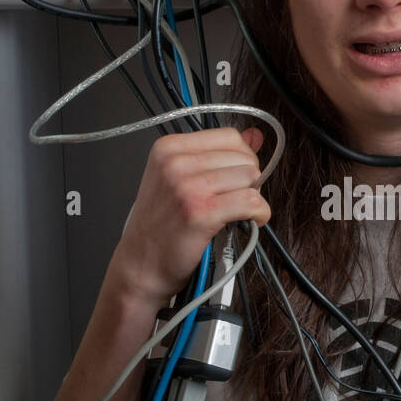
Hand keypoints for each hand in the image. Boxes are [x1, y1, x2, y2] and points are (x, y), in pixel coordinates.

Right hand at [112, 126, 270, 302]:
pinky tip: (250, 221)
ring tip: (236, 212)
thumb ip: (218, 155)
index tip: (234, 178)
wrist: (141, 265)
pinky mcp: (201, 213)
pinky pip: (251, 202)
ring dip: (253, 198)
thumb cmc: (159, 226)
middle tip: (233, 200)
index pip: (229, 136)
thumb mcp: (180, 179)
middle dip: (249, 179)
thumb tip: (255, 135)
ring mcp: (187, 187)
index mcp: (168, 148)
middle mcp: (175, 162)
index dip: (241, 159)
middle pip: (243, 156)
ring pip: (251, 177)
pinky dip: (259, 214)